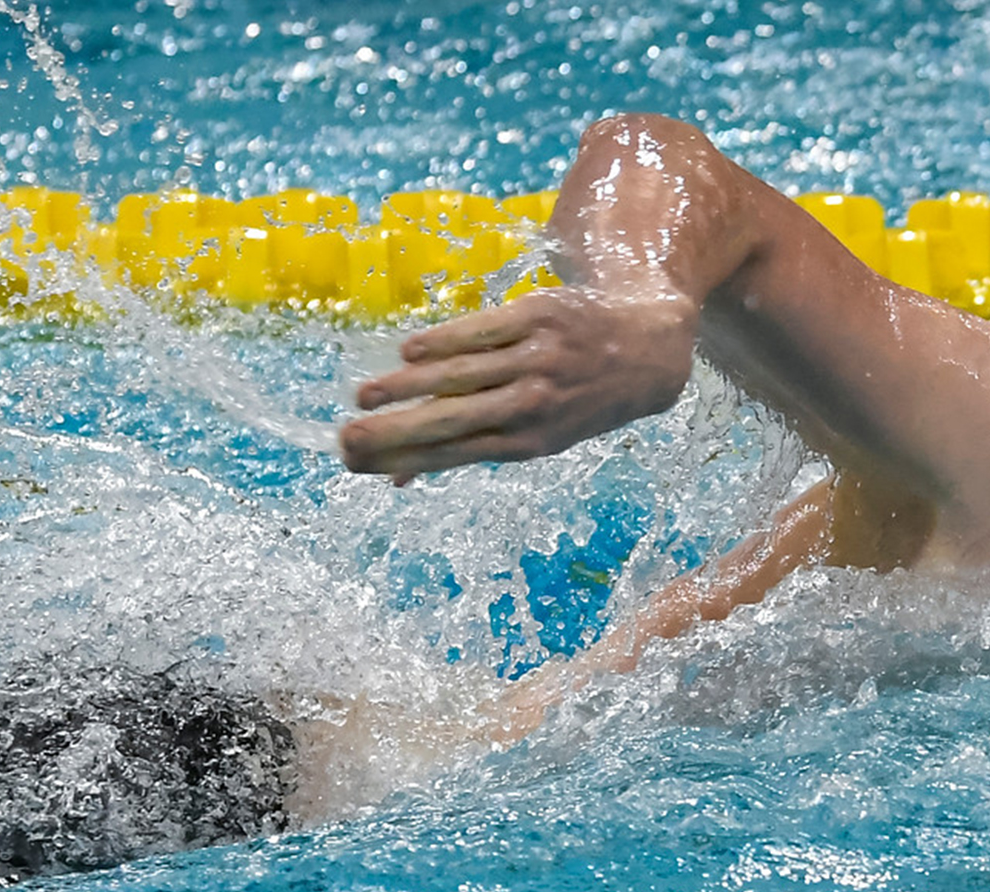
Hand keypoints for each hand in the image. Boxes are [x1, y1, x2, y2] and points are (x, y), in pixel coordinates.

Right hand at [339, 285, 699, 481]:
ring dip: (403, 387)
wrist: (646, 348)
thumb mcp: (539, 434)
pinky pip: (479, 330)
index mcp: (530, 441)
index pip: (453, 454)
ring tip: (363, 397)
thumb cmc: (578, 397)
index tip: (355, 464)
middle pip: (449, 421)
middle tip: (343, 440)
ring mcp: (537, 358)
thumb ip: (470, 448)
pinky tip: (407, 355)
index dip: (402, 460)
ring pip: (457, 374)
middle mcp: (534, 403)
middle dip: (392, 432)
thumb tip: (398, 478)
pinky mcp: (538, 316)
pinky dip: (439, 343)